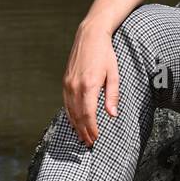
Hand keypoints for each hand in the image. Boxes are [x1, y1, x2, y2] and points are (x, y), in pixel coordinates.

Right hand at [62, 19, 119, 147]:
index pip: (89, 114)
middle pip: (78, 116)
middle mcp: (75, 86)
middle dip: (84, 131)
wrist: (89, 37)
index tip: (96, 138)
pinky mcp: (65, 81)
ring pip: (70, 111)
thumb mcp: (114, 74)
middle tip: (89, 143)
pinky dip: (70, 115)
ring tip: (82, 137)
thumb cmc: (105, 55)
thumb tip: (112, 115)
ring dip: (76, 126)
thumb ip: (113, 95)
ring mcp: (68, 84)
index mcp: (89, 85)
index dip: (92, 128)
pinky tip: (75, 122)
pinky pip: (66, 103)